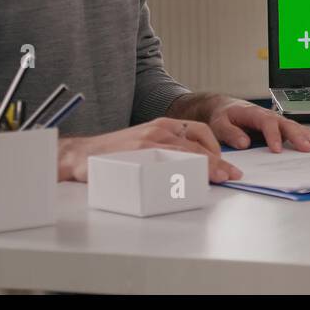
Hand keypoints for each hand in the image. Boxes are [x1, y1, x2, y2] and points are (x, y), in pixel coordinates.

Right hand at [58, 118, 243, 183]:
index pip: (200, 133)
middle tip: (230, 176)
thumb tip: (194, 170)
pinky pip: (168, 164)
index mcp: (163, 126)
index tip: (227, 166)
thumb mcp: (145, 146)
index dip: (216, 150)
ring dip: (207, 167)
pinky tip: (192, 183)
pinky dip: (183, 173)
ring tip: (220, 179)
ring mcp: (150, 141)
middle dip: (218, 161)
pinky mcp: (139, 153)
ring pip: (187, 154)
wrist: (79, 156)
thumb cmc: (113, 155)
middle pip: (198, 145)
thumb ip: (167, 152)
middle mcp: (159, 129)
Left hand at [205, 99, 309, 153]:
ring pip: (295, 127)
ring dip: (308, 136)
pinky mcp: (280, 127)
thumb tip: (244, 143)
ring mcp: (277, 120)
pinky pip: (297, 131)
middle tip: (308, 149)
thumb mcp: (219, 124)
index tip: (277, 150)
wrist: (226, 108)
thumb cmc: (224, 116)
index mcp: (254, 113)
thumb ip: (230, 133)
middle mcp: (269, 115)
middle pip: (287, 125)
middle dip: (298, 137)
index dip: (273, 136)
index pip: (267, 123)